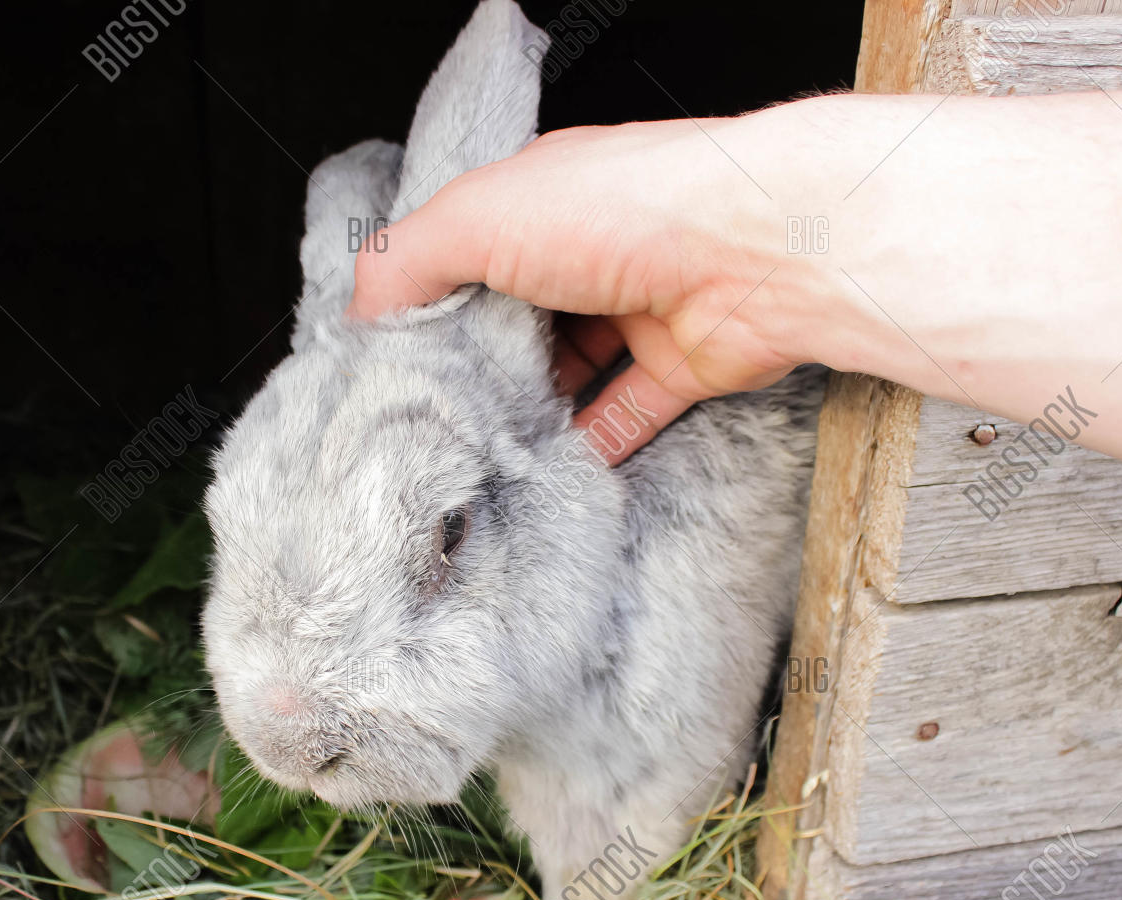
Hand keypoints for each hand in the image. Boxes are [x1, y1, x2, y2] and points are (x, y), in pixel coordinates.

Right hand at [347, 121, 805, 463]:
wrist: (761, 249)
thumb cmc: (628, 210)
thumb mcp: (480, 217)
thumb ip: (407, 260)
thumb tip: (360, 309)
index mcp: (535, 203)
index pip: (462, 254)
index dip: (426, 305)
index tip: (388, 361)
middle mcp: (586, 251)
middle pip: (513, 321)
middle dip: (475, 366)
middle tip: (430, 420)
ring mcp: (635, 309)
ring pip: (567, 372)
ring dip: (529, 410)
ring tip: (480, 454)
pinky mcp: (677, 365)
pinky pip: (626, 415)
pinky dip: (591, 445)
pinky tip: (550, 474)